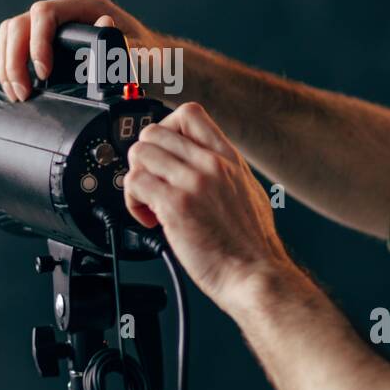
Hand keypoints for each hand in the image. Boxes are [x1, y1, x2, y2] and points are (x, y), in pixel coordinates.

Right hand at [0, 0, 158, 101]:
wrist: (156, 70)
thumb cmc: (153, 60)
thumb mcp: (146, 55)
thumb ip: (128, 43)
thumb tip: (105, 25)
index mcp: (88, 7)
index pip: (45, 12)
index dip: (36, 42)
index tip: (43, 73)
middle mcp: (68, 14)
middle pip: (20, 24)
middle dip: (14, 59)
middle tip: (23, 93)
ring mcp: (56, 29)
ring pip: (13, 35)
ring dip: (8, 65)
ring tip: (18, 95)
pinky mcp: (49, 47)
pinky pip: (17, 50)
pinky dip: (11, 70)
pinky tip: (18, 90)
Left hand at [124, 102, 293, 312]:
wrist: (256, 275)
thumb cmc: (252, 246)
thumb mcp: (248, 192)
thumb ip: (224, 172)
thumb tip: (202, 165)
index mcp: (228, 158)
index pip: (188, 114)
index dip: (166, 129)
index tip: (164, 153)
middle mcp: (210, 164)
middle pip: (154, 132)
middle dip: (145, 158)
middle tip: (152, 183)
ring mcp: (193, 182)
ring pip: (139, 154)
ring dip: (136, 180)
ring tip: (150, 203)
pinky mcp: (175, 205)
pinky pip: (134, 183)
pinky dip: (132, 202)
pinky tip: (149, 218)